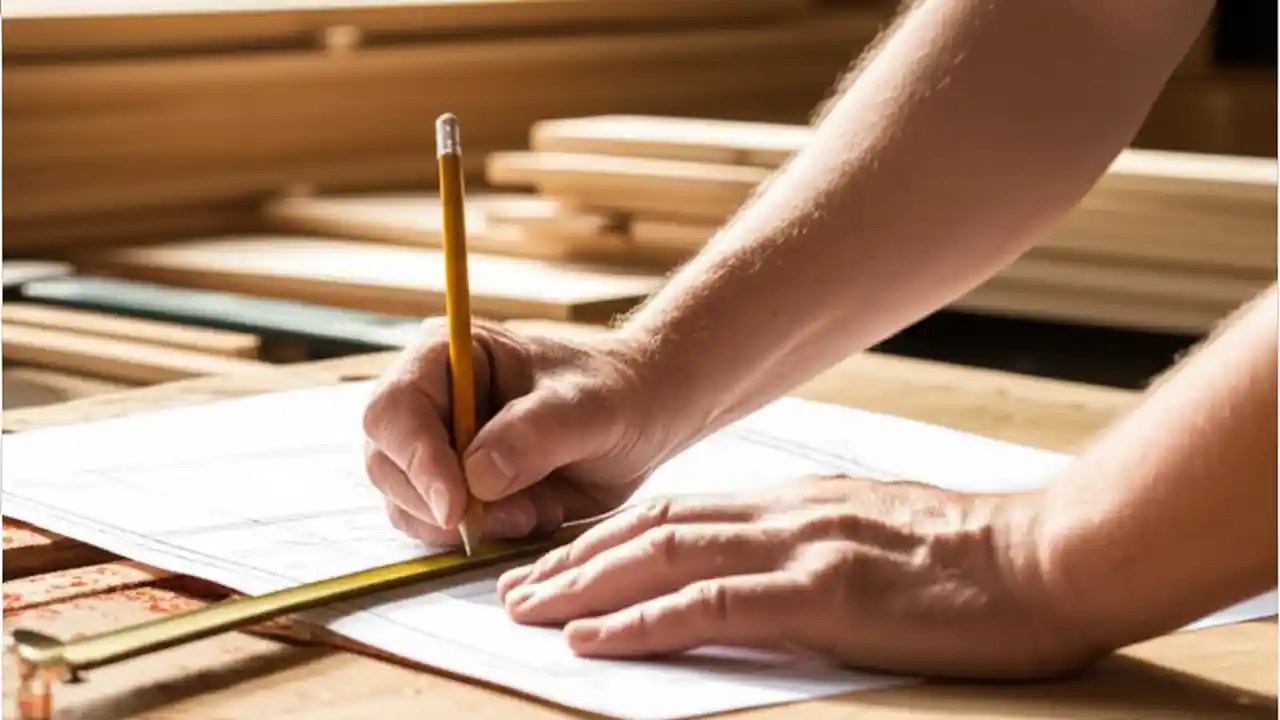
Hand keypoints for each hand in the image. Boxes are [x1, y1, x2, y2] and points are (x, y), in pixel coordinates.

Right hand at [362, 319, 679, 545]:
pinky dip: (480, 537)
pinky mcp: (451, 490)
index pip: (395, 409)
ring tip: (534, 512)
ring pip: (405, 504)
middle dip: (443, 503)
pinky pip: (436, 529)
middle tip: (518, 515)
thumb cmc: (616, 395)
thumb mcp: (588, 407)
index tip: (457, 506)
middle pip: (386, 463)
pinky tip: (532, 516)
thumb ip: (534, 434)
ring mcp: (434, 448)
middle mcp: (429, 401)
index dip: (417, 460)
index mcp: (447, 356)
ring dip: (466, 526)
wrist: (639, 420)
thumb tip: (476, 477)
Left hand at [496, 476, 1095, 677]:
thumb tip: (764, 570)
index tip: (561, 561)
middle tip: (516, 587)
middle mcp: (785, 515)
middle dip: (575, 559)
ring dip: (586, 586)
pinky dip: (643, 619)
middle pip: (652, 528)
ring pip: (664, 557)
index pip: (679, 511)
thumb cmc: (977, 557)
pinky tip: (597, 635)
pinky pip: (711, 604)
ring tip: (529, 611)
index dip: (609, 536)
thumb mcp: (880, 534)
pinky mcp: (824, 596)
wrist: (1050, 556)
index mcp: (797, 503)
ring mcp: (801, 551)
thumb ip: (815, 542)